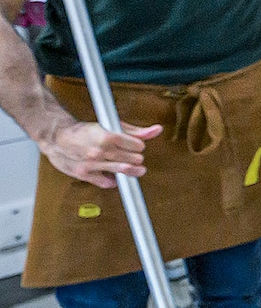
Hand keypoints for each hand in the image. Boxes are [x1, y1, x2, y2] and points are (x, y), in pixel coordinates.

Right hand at [36, 117, 159, 188]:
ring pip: (123, 171)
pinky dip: (112, 180)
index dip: (138, 146)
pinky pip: (106, 183)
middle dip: (136, 158)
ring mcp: (92, 164)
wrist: (56, 137)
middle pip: (133, 159)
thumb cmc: (82, 130)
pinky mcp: (84, 174)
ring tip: (131, 167)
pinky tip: (112, 175)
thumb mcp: (109, 125)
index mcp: (108, 136)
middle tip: (133, 157)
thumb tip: (157, 130)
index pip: (138, 146)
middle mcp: (100, 151)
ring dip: (131, 170)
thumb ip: (134, 130)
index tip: (136, 146)